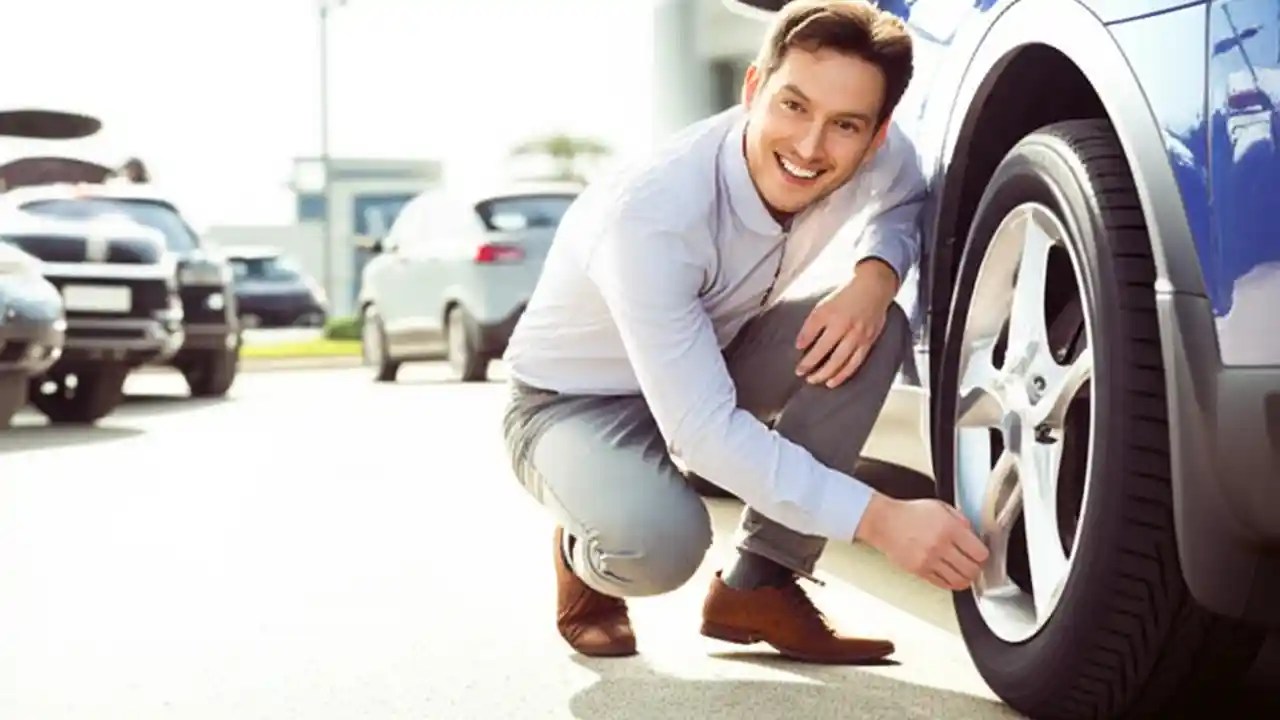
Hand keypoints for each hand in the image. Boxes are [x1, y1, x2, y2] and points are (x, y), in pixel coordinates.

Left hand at [794, 259, 899, 388]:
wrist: (874, 288)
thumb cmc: (846, 296)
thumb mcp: (823, 305)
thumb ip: (811, 325)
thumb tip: (799, 345)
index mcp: (833, 317)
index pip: (816, 340)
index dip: (807, 355)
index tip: (798, 365)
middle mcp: (847, 328)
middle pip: (828, 354)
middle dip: (814, 368)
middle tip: (803, 376)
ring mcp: (859, 336)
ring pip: (842, 362)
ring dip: (828, 374)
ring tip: (816, 381)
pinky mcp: (869, 342)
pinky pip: (855, 363)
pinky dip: (844, 374)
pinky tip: (834, 380)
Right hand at [854, 494, 989, 590]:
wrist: (885, 522)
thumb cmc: (910, 513)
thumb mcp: (940, 507)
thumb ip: (960, 520)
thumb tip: (973, 535)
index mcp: (950, 529)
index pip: (979, 553)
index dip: (982, 555)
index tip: (980, 554)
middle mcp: (941, 546)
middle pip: (971, 569)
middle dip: (976, 569)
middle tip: (974, 566)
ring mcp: (930, 560)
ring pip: (959, 581)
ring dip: (965, 579)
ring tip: (964, 574)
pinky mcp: (920, 570)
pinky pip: (942, 584)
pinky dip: (950, 583)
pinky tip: (950, 576)